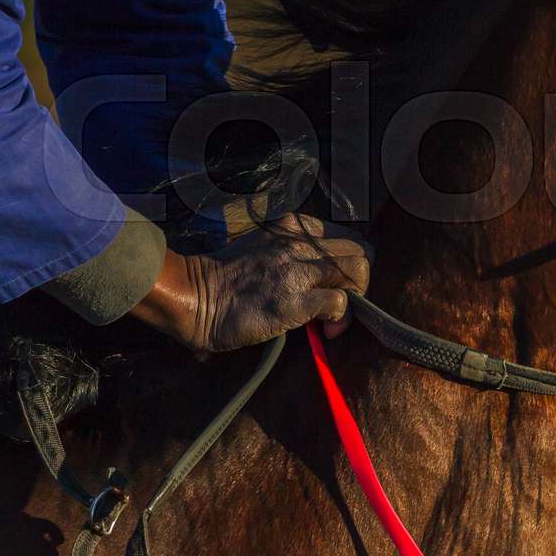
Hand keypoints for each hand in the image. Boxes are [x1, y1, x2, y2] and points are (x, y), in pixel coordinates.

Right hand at [131, 214, 371, 351]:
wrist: (194, 297)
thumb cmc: (225, 277)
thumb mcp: (263, 246)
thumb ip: (294, 252)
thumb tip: (322, 277)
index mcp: (294, 225)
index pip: (346, 236)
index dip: (348, 263)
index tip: (335, 284)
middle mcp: (301, 241)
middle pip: (361, 250)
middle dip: (360, 279)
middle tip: (342, 302)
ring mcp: (299, 268)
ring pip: (359, 270)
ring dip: (356, 298)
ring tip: (334, 318)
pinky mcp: (296, 299)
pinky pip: (341, 303)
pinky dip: (340, 318)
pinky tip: (324, 329)